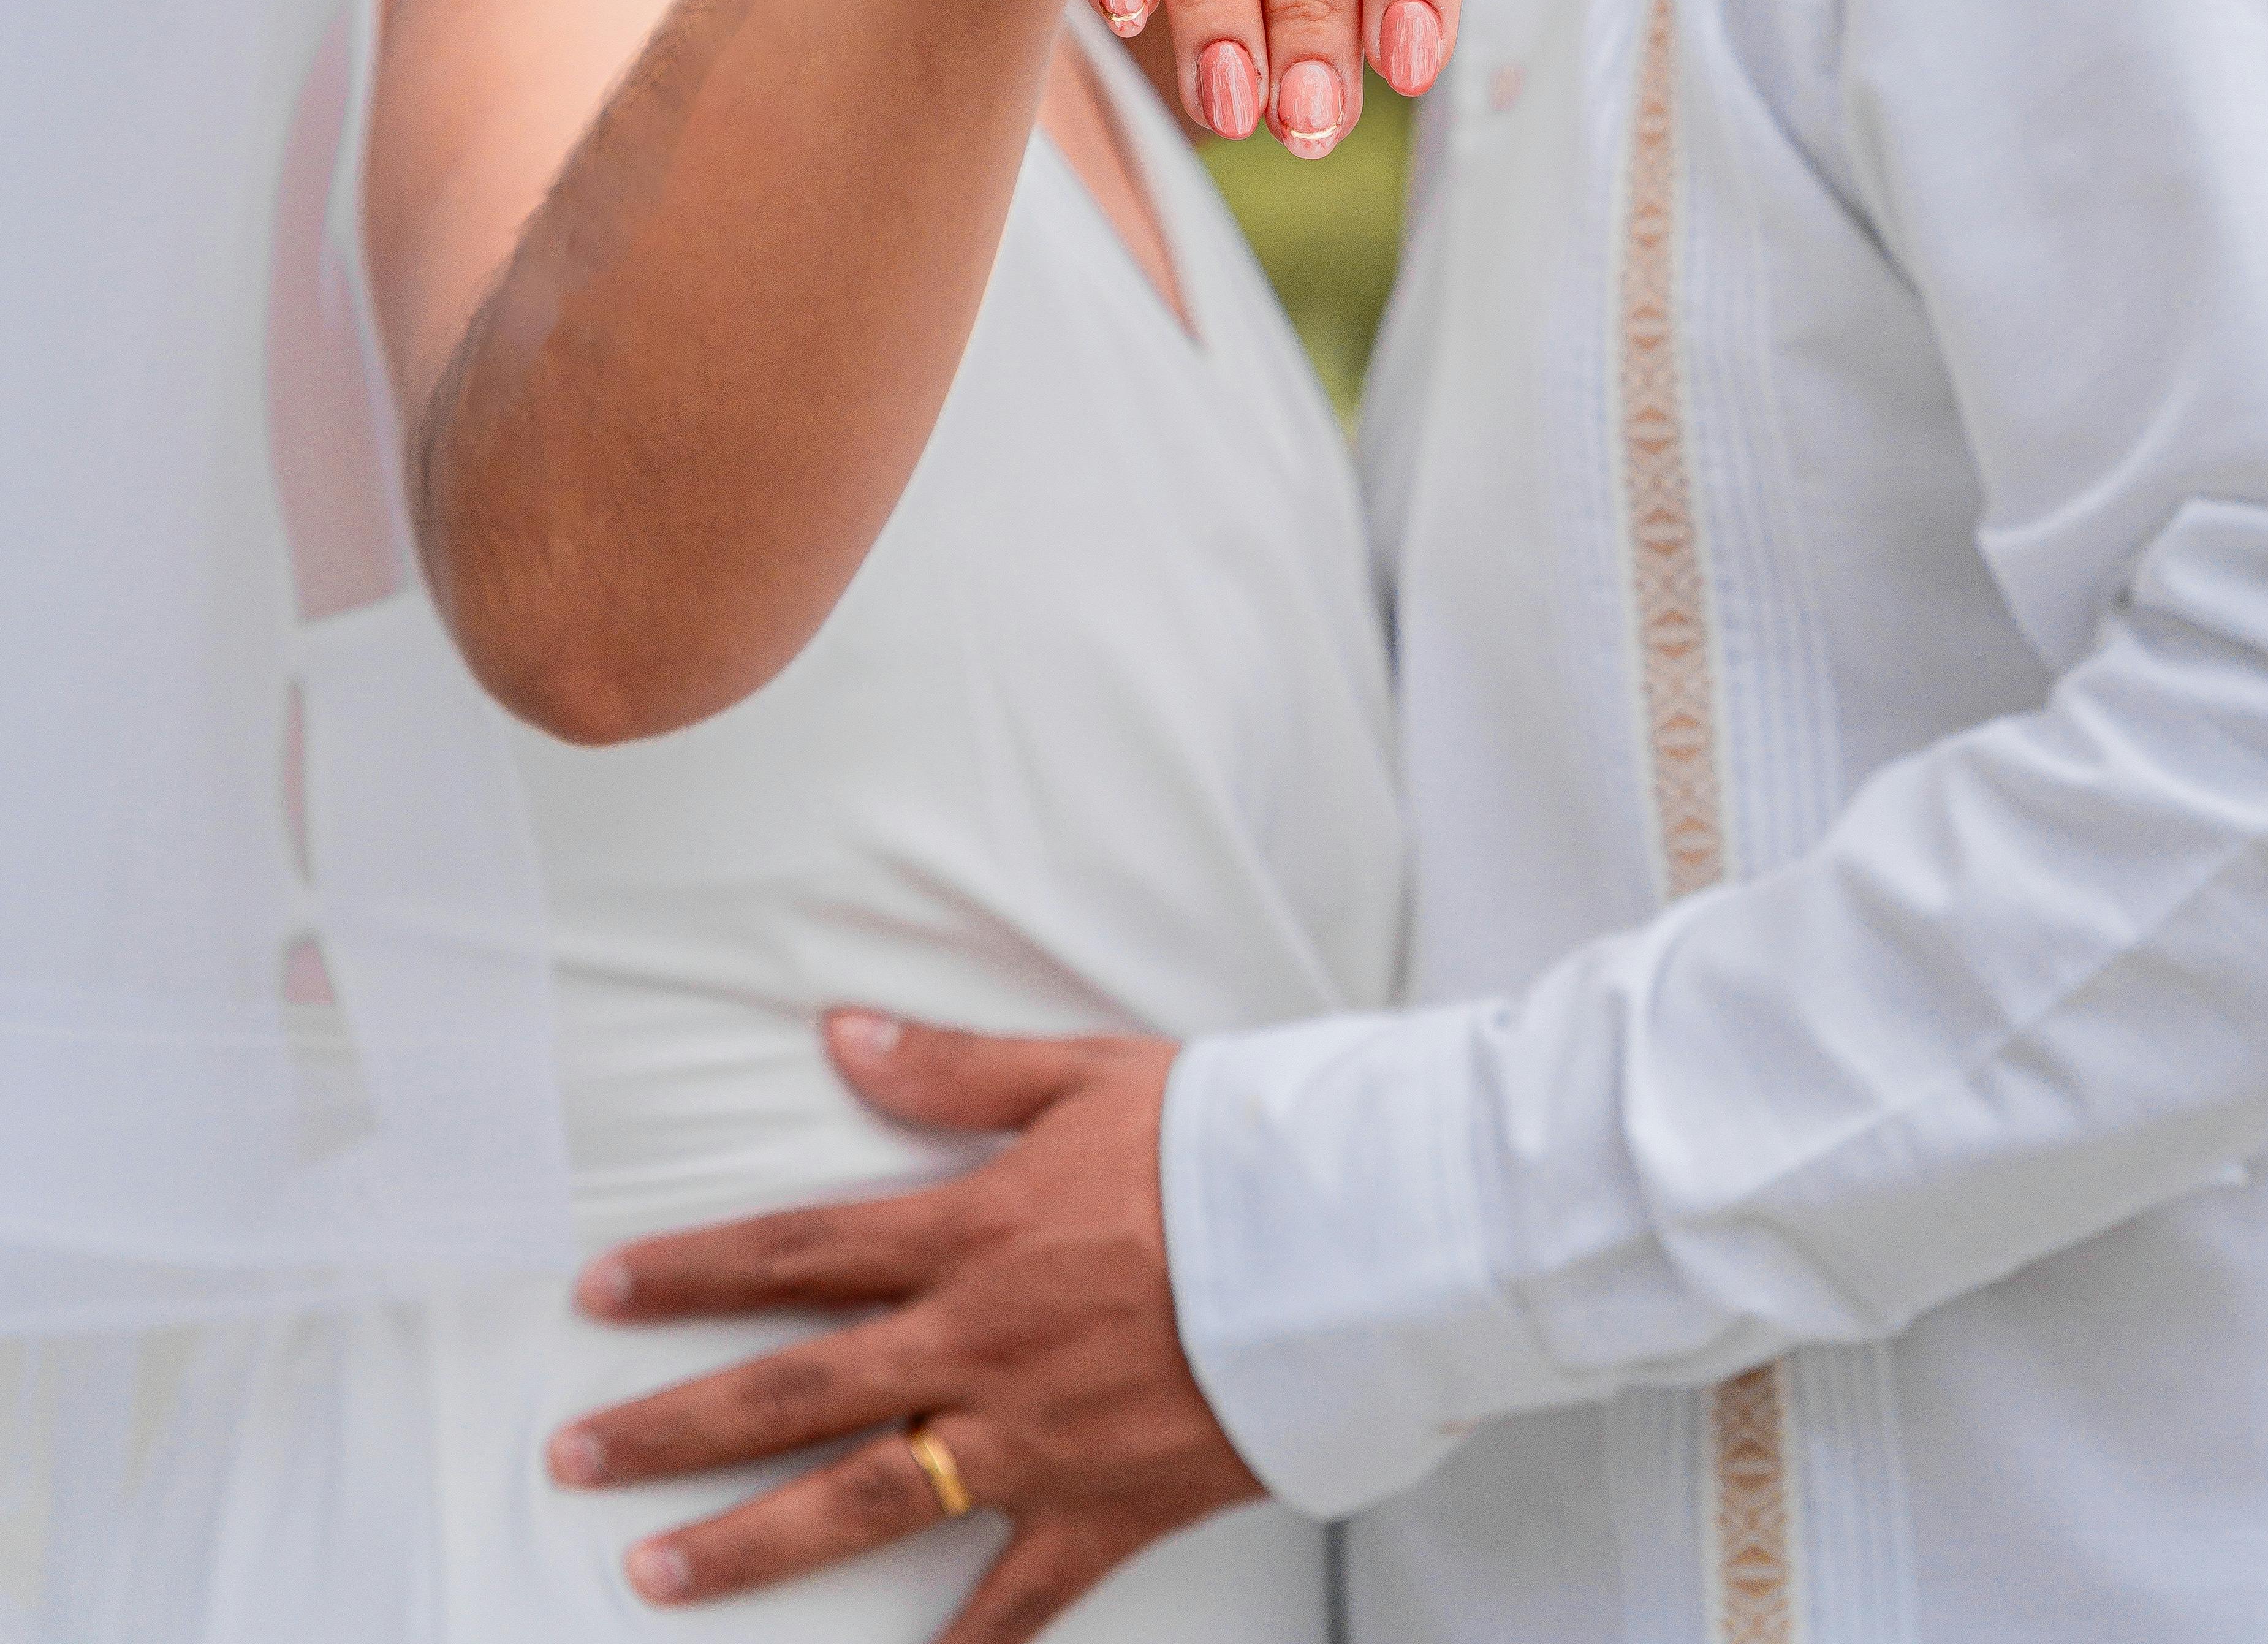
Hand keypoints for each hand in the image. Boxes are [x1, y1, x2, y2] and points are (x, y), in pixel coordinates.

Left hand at [549, 1017, 1247, 1638]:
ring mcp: (1033, 1439)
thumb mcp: (1082, 1076)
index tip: (599, 1292)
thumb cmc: (1217, 1147)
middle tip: (573, 1456)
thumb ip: (953, 1069)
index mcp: (969, 1234)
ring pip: (863, 1502)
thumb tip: (842, 1035)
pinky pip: (1015, 1599)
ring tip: (651, 1574)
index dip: (691, 1272)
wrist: (1339, 1239)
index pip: (796, 1255)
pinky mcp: (1102, 1508)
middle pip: (796, 1392)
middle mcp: (977, 1344)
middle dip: (674, 1425)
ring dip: (749, 1543)